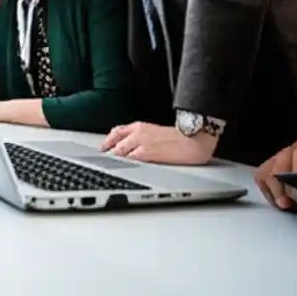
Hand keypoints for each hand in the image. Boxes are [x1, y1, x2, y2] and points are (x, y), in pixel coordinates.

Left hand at [101, 122, 216, 164]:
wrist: (193, 139)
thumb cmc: (180, 138)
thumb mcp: (156, 132)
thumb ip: (142, 137)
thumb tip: (132, 147)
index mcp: (140, 126)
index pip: (116, 132)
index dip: (107, 141)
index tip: (103, 148)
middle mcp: (138, 133)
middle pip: (115, 143)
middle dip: (108, 153)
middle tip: (105, 161)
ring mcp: (142, 142)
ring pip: (120, 152)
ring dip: (115, 160)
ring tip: (113, 167)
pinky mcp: (147, 153)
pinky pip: (130, 159)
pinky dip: (124, 164)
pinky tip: (124, 169)